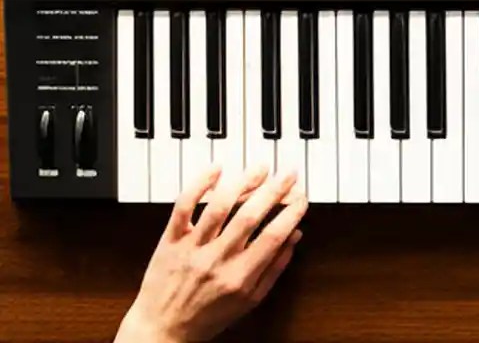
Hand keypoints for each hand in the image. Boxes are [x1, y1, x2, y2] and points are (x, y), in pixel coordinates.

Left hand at [116, 165, 308, 342]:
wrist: (161, 330)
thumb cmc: (207, 318)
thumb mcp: (249, 301)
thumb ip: (274, 268)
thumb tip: (294, 238)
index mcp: (239, 277)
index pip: (272, 236)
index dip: (291, 214)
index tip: (301, 200)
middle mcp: (216, 260)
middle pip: (249, 216)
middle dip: (274, 191)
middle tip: (288, 174)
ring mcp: (192, 248)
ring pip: (219, 207)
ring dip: (243, 183)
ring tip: (260, 169)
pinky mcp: (171, 240)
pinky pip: (183, 207)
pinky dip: (198, 185)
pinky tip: (216, 170)